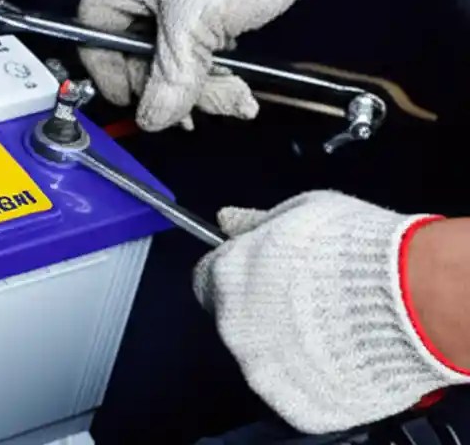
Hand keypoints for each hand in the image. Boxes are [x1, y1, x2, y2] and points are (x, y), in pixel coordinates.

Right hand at [77, 0, 353, 130]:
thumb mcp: (195, 27)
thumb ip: (170, 80)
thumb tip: (153, 117)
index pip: (94, 35)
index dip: (107, 72)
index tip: (130, 100)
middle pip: (138, 55)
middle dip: (166, 87)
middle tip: (187, 109)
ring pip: (175, 58)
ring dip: (202, 86)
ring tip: (230, 96)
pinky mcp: (213, 5)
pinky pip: (202, 51)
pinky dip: (219, 72)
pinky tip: (239, 86)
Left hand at [193, 191, 469, 433]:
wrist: (409, 297)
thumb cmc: (353, 246)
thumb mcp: (299, 213)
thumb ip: (255, 224)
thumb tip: (226, 221)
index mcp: (226, 278)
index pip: (208, 282)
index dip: (236, 279)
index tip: (261, 279)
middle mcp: (233, 328)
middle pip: (235, 323)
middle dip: (262, 314)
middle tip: (306, 304)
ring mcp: (263, 372)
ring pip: (263, 361)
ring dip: (286, 348)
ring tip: (330, 330)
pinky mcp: (296, 405)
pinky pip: (297, 392)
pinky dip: (313, 380)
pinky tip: (341, 358)